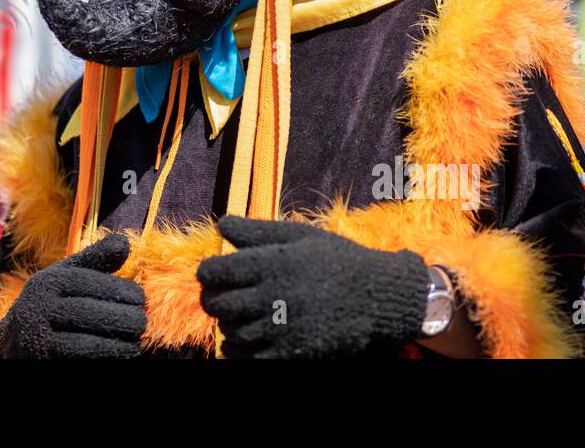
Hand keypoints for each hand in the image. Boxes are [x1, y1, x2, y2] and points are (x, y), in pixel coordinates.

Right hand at [0, 233, 145, 357]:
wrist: (16, 341)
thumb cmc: (54, 303)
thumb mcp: (68, 277)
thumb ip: (96, 260)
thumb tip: (125, 243)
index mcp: (46, 283)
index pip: (85, 282)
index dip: (117, 289)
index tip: (141, 298)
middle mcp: (36, 309)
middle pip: (85, 313)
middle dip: (120, 318)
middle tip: (142, 322)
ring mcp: (36, 339)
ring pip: (82, 343)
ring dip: (115, 344)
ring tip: (135, 343)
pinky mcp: (40, 362)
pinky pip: (77, 361)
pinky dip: (102, 359)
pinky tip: (120, 355)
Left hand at [197, 216, 429, 357]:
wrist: (376, 297)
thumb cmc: (336, 260)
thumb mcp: (299, 236)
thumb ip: (257, 231)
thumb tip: (221, 226)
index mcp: (269, 264)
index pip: (213, 273)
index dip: (208, 273)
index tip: (215, 273)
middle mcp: (270, 296)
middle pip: (216, 304)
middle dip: (214, 299)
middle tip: (224, 296)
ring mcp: (280, 328)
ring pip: (230, 333)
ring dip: (229, 324)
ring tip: (242, 315)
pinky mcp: (290, 353)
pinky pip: (246, 359)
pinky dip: (237, 351)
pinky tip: (244, 340)